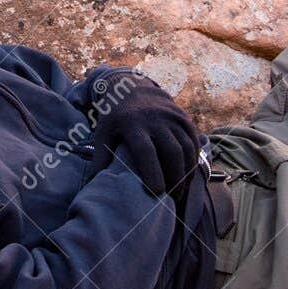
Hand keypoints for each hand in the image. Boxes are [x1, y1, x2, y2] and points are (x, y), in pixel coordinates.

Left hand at [86, 75, 200, 198]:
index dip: (152, 172)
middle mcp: (155, 118)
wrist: (133, 89)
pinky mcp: (184, 118)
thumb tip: (93, 184)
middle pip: (172, 151)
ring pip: (187, 148)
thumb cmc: (115, 119)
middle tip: (171, 199)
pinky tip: (187, 177)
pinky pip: (194, 142)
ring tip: (180, 193)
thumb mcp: (103, 133)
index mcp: (132, 123)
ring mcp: (172, 117)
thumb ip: (100, 157)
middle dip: (175, 178)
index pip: (145, 151)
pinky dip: (193, 161)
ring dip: (186, 173)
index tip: (155, 193)